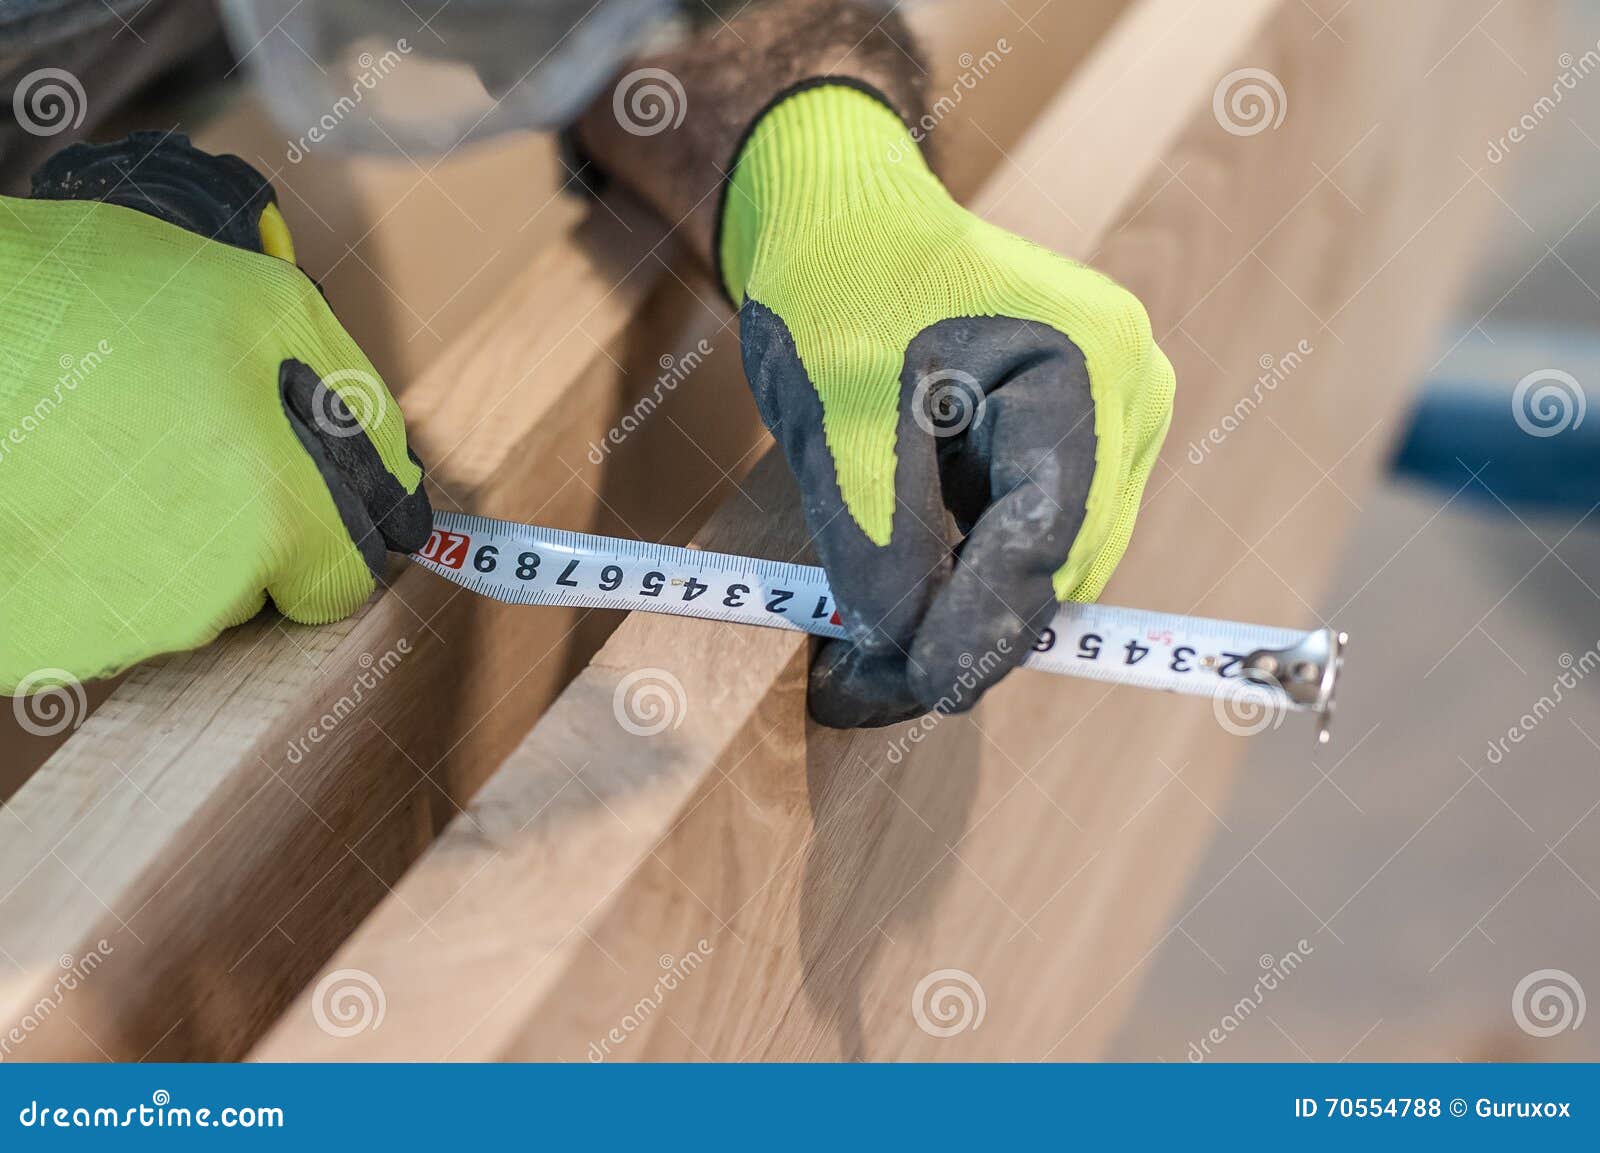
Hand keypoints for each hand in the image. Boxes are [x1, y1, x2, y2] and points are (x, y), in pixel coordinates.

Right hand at [0, 134, 429, 692]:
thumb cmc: (94, 298)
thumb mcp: (267, 307)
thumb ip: (357, 405)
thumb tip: (399, 482)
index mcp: (270, 522)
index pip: (340, 583)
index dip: (322, 530)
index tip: (289, 491)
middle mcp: (197, 598)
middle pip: (254, 593)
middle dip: (235, 528)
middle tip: (173, 446)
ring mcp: (105, 631)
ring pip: (172, 606)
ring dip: (154, 544)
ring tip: (101, 456)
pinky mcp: (29, 646)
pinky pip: (90, 619)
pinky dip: (82, 566)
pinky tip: (56, 494)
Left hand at [721, 84, 1173, 726]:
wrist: (838, 224)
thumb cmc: (840, 287)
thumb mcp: (843, 423)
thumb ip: (884, 547)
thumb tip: (909, 662)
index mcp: (1088, 364)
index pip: (1048, 533)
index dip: (985, 626)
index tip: (925, 692)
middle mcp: (1123, 397)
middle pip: (1059, 562)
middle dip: (968, 631)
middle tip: (868, 688)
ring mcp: (1107, 423)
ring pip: (1043, 565)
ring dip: (963, 614)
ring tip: (866, 661)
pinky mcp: (1069, 447)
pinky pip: (1024, 539)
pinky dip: (963, 579)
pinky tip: (900, 605)